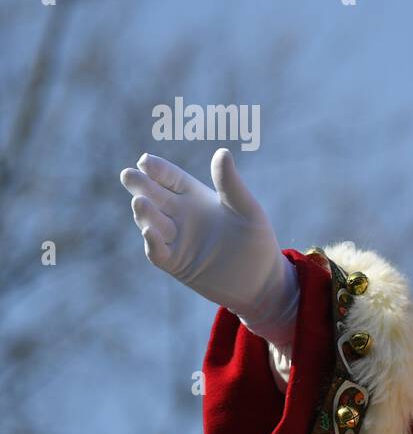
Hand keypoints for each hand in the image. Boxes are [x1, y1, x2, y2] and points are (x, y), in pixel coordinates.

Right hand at [120, 148, 299, 347]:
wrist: (261, 281)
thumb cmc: (256, 240)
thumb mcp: (247, 209)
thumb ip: (231, 184)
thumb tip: (222, 152)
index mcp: (196, 197)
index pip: (170, 178)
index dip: (158, 169)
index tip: (145, 160)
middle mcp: (180, 215)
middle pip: (154, 196)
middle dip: (141, 186)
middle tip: (129, 175)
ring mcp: (175, 239)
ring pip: (152, 222)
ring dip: (145, 213)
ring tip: (140, 201)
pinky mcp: (175, 262)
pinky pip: (157, 250)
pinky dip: (152, 241)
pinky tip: (150, 230)